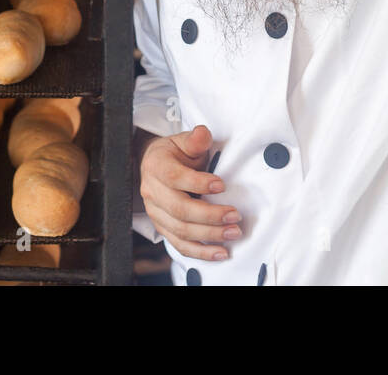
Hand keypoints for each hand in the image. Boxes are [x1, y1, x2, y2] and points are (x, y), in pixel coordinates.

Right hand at [138, 124, 240, 260]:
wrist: (157, 165)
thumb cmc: (176, 153)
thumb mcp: (184, 141)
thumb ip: (196, 139)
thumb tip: (203, 133)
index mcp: (156, 166)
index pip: (175, 178)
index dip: (198, 183)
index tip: (222, 185)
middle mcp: (152, 191)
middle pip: (179, 209)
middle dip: (209, 215)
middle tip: (235, 216)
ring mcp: (156, 212)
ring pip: (180, 230)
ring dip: (209, 235)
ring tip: (234, 233)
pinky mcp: (162, 227)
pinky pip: (179, 245)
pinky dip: (200, 252)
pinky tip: (221, 253)